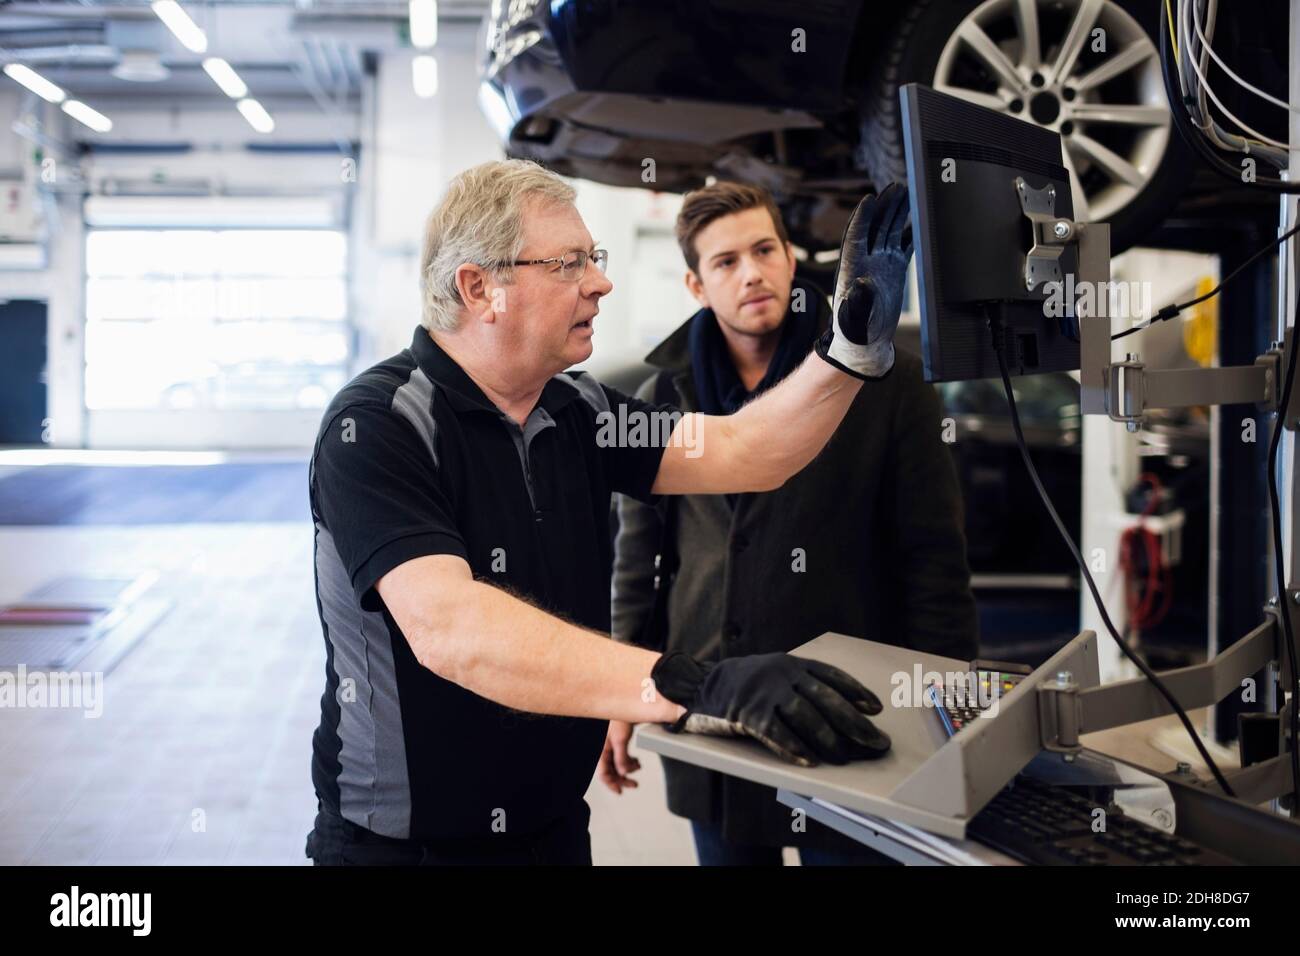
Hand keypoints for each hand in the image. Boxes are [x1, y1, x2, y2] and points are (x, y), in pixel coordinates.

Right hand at [597, 720, 640, 793]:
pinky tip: (636, 760)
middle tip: (634, 784)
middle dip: (623, 778)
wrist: (624, 704)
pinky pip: (622, 756)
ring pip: (617, 764)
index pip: (603, 774)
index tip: (620, 791)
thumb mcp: (620, 739)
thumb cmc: (618, 717)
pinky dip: (630, 760)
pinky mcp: (617, 741)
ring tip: (638, 767)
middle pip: (611, 771)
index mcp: (602, 751)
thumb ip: (621, 757)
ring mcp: (611, 745)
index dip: (611, 784)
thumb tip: (624, 772)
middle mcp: (605, 750)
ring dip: (628, 768)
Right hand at [650, 651, 890, 766]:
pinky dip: (794, 748)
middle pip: (826, 699)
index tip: (876, 709)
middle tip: (875, 742)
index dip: (856, 692)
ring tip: (844, 757)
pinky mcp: (747, 711)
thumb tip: (842, 717)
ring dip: (829, 740)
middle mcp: (781, 673)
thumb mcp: (775, 675)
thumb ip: (801, 687)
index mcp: (791, 663)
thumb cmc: (746, 685)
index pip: (832, 676)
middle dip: (854, 723)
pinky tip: (810, 761)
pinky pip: (776, 733)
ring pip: (806, 717)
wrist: (700, 684)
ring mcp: (764, 691)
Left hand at [815, 182, 914, 378]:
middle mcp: (866, 261)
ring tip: (908, 195)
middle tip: (897, 188)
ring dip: (898, 214)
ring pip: (890, 231)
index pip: (857, 235)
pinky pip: (902, 246)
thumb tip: (863, 282)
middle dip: (885, 206)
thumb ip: (858, 301)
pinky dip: (910, 234)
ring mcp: (880, 264)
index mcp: (853, 268)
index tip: (871, 199)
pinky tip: (919, 223)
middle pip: (876, 226)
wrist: (864, 344)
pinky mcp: (892, 271)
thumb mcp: (854, 317)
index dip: (863, 216)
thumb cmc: (854, 332)